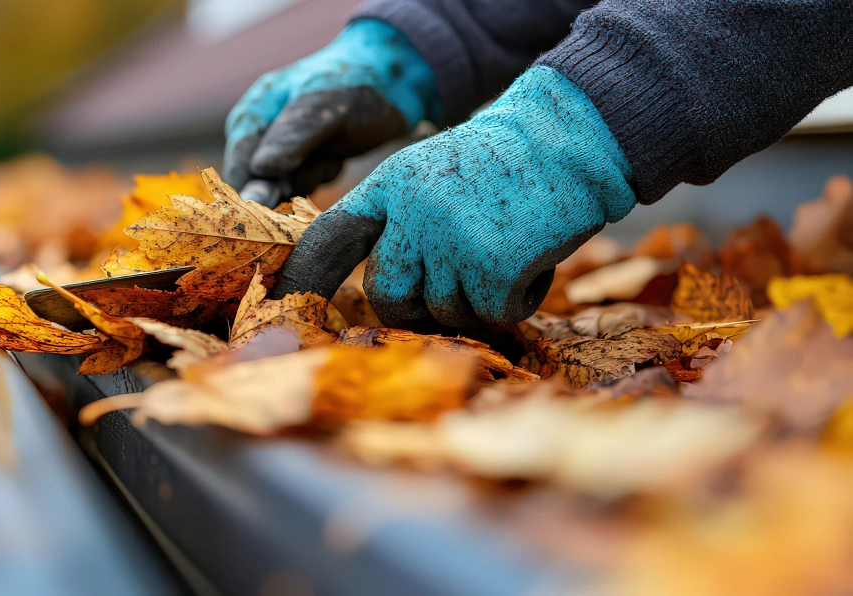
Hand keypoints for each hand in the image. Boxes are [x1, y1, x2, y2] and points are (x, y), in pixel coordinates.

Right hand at [224, 19, 440, 206]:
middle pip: (258, 185)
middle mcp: (261, 134)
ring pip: (283, 189)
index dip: (255, 193)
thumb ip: (292, 138)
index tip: (283, 201)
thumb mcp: (326, 110)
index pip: (238, 169)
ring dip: (310, 180)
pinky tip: (337, 157)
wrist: (395, 81)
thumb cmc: (359, 85)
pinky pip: (303, 186)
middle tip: (324, 162)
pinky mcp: (304, 161)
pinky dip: (322, 178)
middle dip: (290, 184)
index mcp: (253, 114)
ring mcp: (282, 149)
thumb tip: (260, 170)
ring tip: (333, 154)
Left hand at [271, 67, 637, 328]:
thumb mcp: (431, 174)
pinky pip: (492, 315)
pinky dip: (515, 302)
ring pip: (445, 312)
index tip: (290, 302)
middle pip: (387, 295)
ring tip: (505, 252)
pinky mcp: (492, 269)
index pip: (331, 237)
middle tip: (455, 286)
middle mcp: (411, 215)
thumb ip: (400, 220)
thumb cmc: (503, 163)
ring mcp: (450, 242)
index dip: (308, 275)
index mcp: (390, 186)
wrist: (570, 139)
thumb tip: (383, 289)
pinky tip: (530, 262)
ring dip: (477, 300)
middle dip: (416, 306)